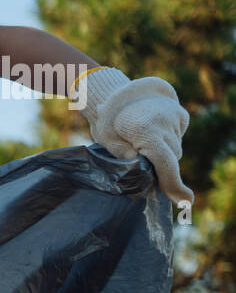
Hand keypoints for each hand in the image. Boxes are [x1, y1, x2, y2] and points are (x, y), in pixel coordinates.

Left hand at [75, 68, 193, 205]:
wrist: (124, 91)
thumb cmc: (109, 118)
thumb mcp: (107, 140)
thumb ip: (123, 156)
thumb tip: (141, 172)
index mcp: (146, 131)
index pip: (165, 163)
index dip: (173, 184)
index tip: (184, 201)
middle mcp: (166, 124)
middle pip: (170, 160)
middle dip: (159, 168)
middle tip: (140, 161)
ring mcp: (176, 118)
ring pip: (174, 150)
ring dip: (161, 153)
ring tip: (141, 142)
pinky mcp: (182, 116)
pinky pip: (177, 139)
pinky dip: (167, 142)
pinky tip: (151, 133)